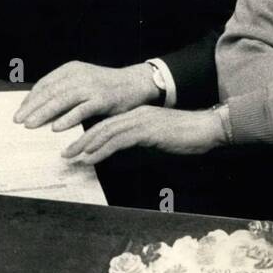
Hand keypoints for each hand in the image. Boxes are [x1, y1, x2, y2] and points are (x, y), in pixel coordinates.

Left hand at [14, 61, 158, 131]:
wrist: (134, 84)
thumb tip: (40, 106)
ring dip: (44, 113)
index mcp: (71, 69)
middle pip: (50, 92)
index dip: (31, 98)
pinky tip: (56, 128)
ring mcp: (90, 86)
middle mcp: (79, 75)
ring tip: (30, 125)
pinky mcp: (101, 99)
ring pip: (62, 100)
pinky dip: (67, 118)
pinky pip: (81, 110)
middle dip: (32, 107)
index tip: (20, 111)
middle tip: (18, 121)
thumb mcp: (82, 82)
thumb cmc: (105, 87)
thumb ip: (64, 90)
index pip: (45, 83)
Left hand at [62, 106, 225, 164]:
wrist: (207, 128)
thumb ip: (139, 140)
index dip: (87, 135)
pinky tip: (92, 157)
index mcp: (137, 115)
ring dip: (87, 145)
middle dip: (81, 140)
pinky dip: (102, 149)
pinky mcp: (148, 130)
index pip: (106, 124)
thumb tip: (122, 150)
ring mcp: (142, 121)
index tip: (74, 147)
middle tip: (65, 153)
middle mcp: (136, 114)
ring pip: (106, 131)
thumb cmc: (186, 135)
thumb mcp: (157, 138)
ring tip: (73, 157)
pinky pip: (119, 139)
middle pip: (101, 126)